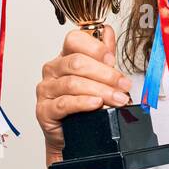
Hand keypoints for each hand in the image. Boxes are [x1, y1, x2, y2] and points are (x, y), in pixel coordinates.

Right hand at [36, 24, 132, 163]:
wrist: (71, 135)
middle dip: (105, 74)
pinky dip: (83, 103)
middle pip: (77, 63)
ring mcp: (46, 90)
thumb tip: (108, 32)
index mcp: (64, 57)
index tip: (112, 58)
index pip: (74, 40)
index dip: (95, 47)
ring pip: (73, 83)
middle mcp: (53, 70)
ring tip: (117, 99)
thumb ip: (103, 55)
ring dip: (100, 90)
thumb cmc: (83, 105)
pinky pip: (65, 103)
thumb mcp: (97, 77)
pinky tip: (96, 103)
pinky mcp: (44, 110)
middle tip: (123, 85)